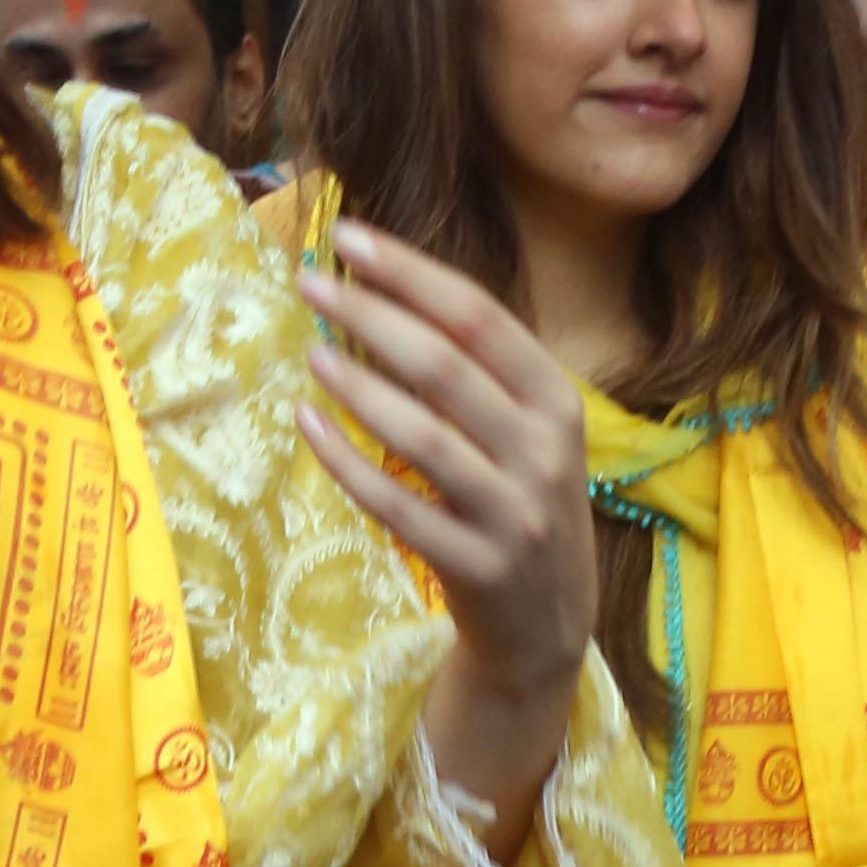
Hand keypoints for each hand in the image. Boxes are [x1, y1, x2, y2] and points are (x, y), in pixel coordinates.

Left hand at [297, 216, 593, 855]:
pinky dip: (347, 463)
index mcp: (559, 403)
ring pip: (422, 436)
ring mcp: (513, 514)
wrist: (548, 629)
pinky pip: (397, 507)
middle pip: (447, 366)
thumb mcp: (528, 434)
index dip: (410, 273)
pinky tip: (307, 423)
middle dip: (372, 315)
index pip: (480, 318)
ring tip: (310, 352)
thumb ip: (477, 373)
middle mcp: (545, 453)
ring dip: (358, 386)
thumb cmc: (521, 506)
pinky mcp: (475, 567)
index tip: (348, 236)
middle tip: (309, 282)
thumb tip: (382, 291)